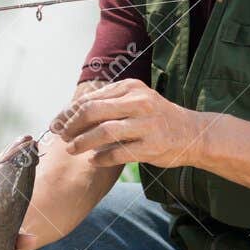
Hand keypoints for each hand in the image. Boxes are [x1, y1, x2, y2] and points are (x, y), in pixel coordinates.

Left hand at [52, 79, 201, 169]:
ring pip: (104, 132)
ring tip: (72, 150)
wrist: (193, 133)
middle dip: (72, 126)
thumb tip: (70, 114)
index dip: (69, 112)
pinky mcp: (151, 146)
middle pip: (93, 111)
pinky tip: (93, 161)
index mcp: (131, 88)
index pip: (91, 98)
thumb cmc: (156, 117)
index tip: (56, 124)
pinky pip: (118, 153)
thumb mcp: (136, 100)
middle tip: (62, 137)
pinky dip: (101, 158)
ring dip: (83, 142)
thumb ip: (108, 104)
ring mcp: (146, 125)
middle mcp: (139, 103)